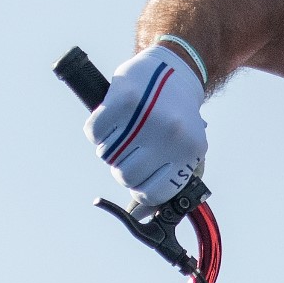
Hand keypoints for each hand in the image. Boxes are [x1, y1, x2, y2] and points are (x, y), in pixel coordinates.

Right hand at [84, 45, 207, 212]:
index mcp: (189, 151)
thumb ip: (166, 180)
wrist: (177, 67)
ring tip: (121, 133)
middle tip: (127, 152)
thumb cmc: (178, 115)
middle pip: (126, 175)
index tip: (138, 178)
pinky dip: (96, 131)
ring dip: (108, 149)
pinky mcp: (123, 97)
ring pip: (107, 156)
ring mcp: (147, 115)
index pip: (153, 192)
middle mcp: (171, 135)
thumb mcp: (183, 148)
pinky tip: (110, 120)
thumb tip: (142, 215)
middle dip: (122, 168)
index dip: (140, 189)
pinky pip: (94, 132)